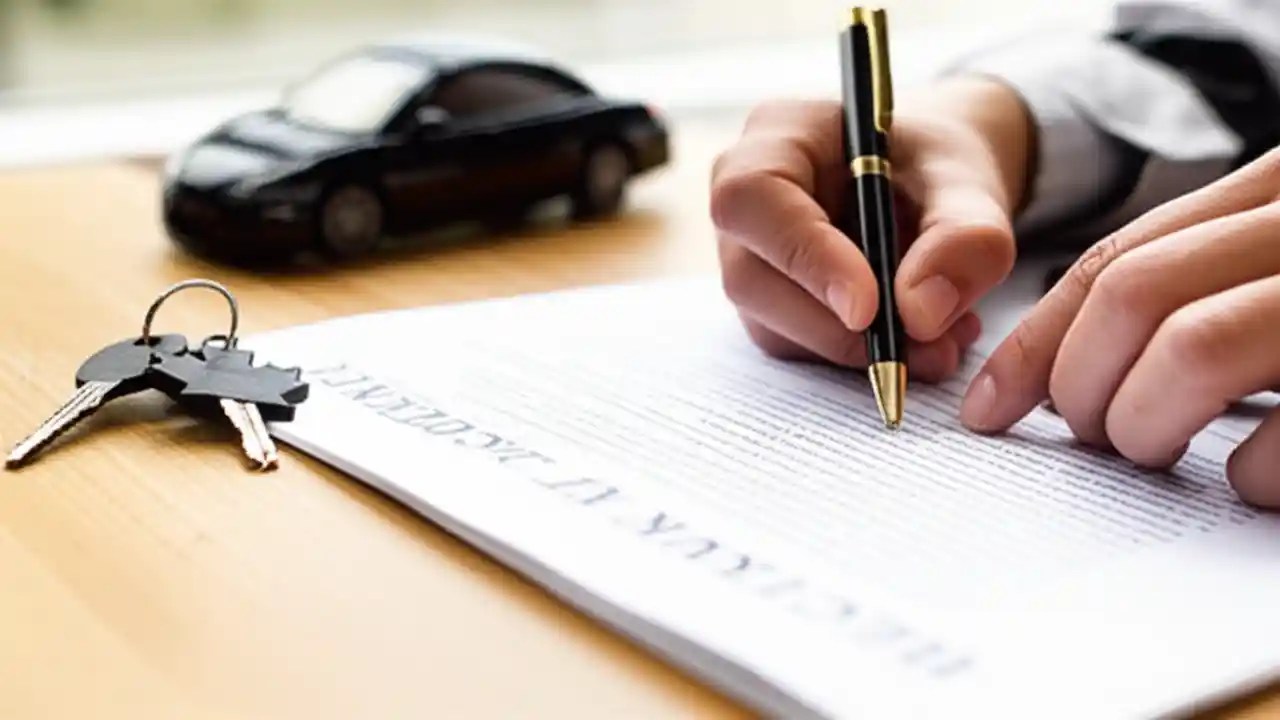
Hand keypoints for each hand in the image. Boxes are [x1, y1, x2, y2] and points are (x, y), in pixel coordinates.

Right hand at [710, 78, 1032, 380]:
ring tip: (940, 343)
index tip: (867, 308)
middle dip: (835, 326)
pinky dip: (857, 356)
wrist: (934, 183)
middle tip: (922, 346)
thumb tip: (923, 313)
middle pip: (750, 277)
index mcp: (779, 134)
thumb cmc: (939, 164)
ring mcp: (748, 254)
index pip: (754, 197)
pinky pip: (795, 345)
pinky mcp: (767, 302)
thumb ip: (963, 235)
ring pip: (771, 325)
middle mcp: (744, 197)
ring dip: (854, 350)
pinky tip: (916, 341)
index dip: (804, 256)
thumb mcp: (971, 183)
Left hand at [962, 150, 1279, 506]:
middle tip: (1094, 438)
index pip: (1114, 260)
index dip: (1033, 343)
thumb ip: (1189, 292)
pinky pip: (1278, 439)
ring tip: (1163, 452)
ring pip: (1191, 348)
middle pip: (1131, 293)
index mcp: (1274, 194)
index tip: (986, 408)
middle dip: (1081, 384)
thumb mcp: (1272, 271)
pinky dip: (1250, 474)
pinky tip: (1256, 479)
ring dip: (1146, 422)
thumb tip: (1068, 390)